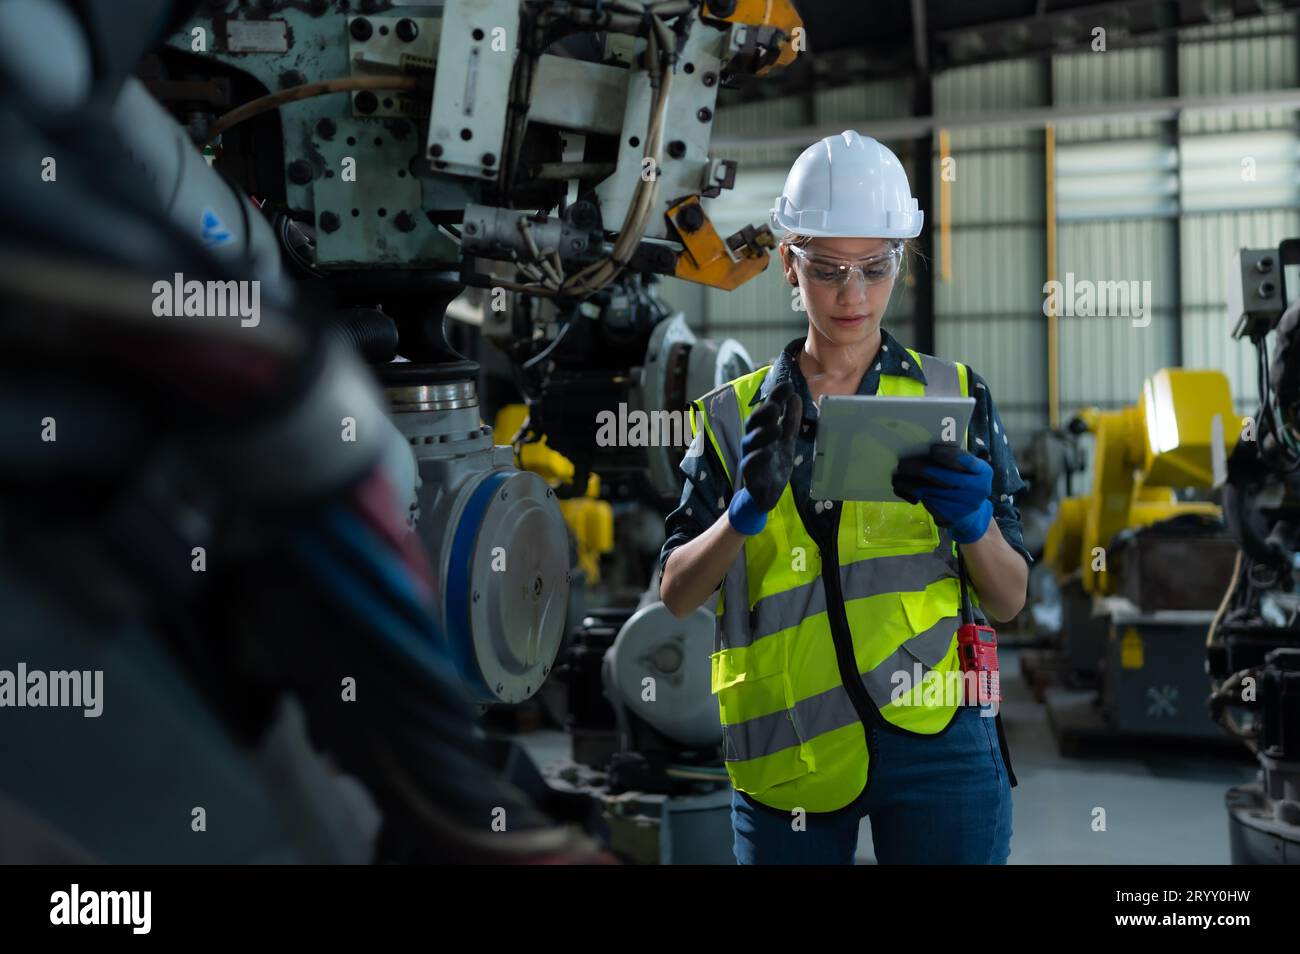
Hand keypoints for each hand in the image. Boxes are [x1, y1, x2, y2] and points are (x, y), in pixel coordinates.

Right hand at [727, 381, 801, 534]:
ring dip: (762, 434)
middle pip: (753, 422)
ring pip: (750, 442)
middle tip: (776, 405)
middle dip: (764, 412)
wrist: (764, 496)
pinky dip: (757, 458)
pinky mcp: (750, 477)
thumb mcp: (786, 441)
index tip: (788, 385)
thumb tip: (796, 396)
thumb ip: (790, 420)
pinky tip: (767, 452)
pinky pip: (749, 466)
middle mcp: (753, 442)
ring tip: (776, 428)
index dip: (775, 397)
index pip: (767, 410)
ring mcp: (750, 458)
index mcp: (762, 431)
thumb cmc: (773, 465)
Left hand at [892, 443, 992, 544]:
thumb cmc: (965, 483)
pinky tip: (901, 488)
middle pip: (945, 478)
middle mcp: (977, 490)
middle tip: (903, 464)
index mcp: (983, 473)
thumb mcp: (968, 470)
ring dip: (910, 484)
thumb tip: (926, 446)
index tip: (932, 450)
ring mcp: (964, 505)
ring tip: (897, 477)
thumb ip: (956, 459)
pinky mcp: (950, 516)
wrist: (971, 514)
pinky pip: (926, 503)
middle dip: (922, 469)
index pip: (967, 462)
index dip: (949, 456)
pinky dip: (910, 494)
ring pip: (931, 492)